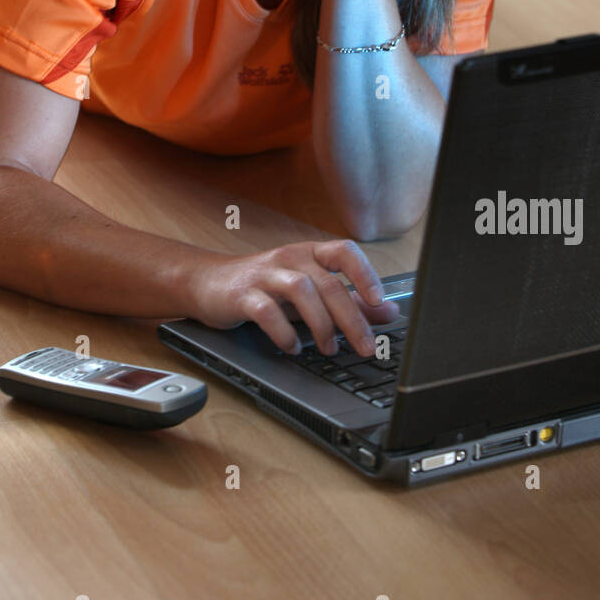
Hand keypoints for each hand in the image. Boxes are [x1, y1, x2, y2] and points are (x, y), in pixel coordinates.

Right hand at [185, 239, 400, 356]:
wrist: (209, 283)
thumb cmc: (265, 287)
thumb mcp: (310, 292)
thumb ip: (349, 302)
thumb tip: (391, 312)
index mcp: (309, 253)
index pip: (344, 251)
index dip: (365, 274)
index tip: (379, 302)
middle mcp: (290, 258)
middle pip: (328, 283)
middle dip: (351, 318)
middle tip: (364, 347)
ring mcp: (265, 274)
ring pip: (301, 291)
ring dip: (321, 325)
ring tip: (329, 348)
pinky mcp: (242, 295)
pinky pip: (267, 312)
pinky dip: (284, 333)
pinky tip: (293, 347)